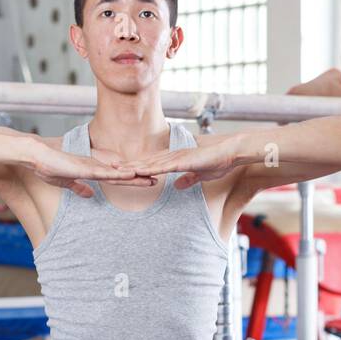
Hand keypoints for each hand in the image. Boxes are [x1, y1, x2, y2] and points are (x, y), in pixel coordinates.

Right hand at [26, 140, 156, 198]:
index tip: (148, 181)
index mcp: (93, 170)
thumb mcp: (67, 181)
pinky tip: (128, 175)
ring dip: (133, 175)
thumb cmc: (47, 166)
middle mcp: (95, 166)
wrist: (34, 156)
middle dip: (140, 176)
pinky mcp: (83, 167)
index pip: (118, 177)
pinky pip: (103, 172)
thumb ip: (79, 187)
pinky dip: (116, 174)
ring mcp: (91, 166)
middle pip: (122, 173)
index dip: (133, 179)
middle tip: (158, 178)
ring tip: (150, 178)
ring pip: (117, 172)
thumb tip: (89, 195)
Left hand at [128, 136, 245, 188]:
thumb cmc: (218, 162)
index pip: (151, 164)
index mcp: (175, 160)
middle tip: (109, 167)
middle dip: (128, 166)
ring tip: (117, 170)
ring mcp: (176, 158)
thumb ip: (188, 180)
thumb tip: (177, 186)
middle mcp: (172, 157)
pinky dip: (150, 169)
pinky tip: (139, 171)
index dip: (135, 167)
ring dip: (134, 167)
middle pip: (145, 162)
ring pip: (150, 164)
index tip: (122, 170)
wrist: (231, 153)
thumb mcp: (200, 175)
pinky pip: (163, 167)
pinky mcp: (183, 161)